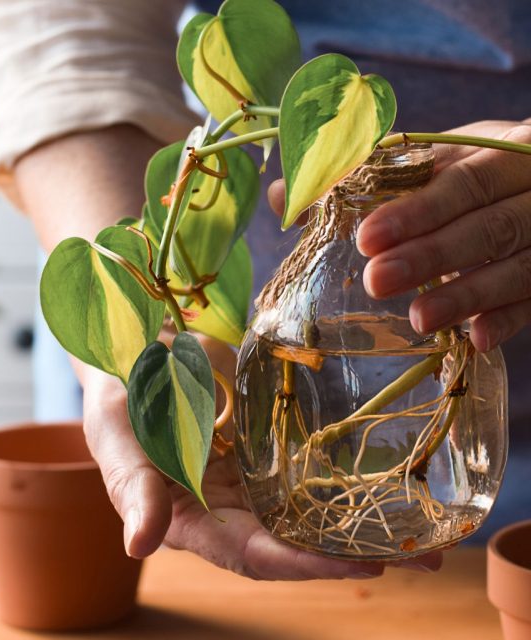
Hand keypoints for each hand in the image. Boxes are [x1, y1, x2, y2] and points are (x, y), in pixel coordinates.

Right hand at [82, 334, 441, 579]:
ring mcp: (252, 483)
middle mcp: (227, 511)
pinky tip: (401, 484)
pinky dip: (355, 483)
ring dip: (368, 528)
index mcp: (189, 521)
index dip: (304, 564)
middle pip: (296, 546)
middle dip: (357, 556)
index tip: (362, 565)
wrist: (132, 349)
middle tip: (426, 560)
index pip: (250, 554)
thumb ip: (132, 490)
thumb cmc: (114, 396)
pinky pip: (315, 472)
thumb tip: (139, 546)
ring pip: (314, 515)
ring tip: (435, 539)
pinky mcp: (269, 451)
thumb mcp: (114, 437)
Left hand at [269, 120, 530, 351]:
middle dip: (432, 255)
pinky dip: (509, 319)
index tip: (365, 238)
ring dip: (468, 295)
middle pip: (488, 225)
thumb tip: (282, 194)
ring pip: (518, 266)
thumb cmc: (471, 172)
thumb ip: (360, 177)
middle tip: (377, 281)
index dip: (416, 211)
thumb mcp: (427, 163)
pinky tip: (476, 338)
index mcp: (497, 151)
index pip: (459, 180)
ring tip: (419, 319)